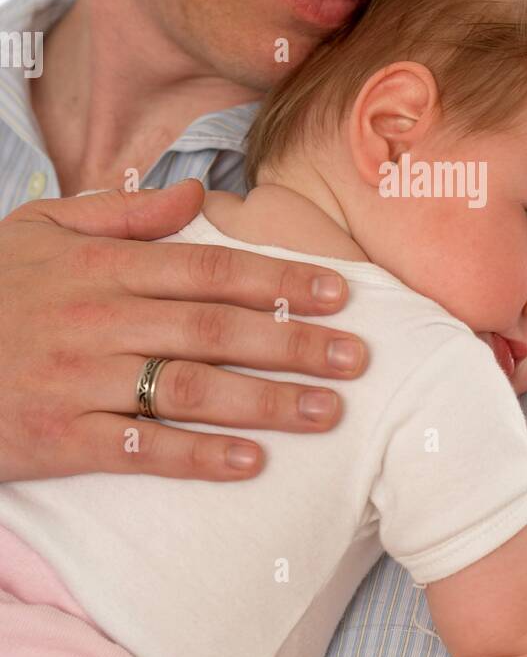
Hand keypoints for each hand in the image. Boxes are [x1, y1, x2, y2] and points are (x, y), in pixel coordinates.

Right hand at [0, 180, 367, 481]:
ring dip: (266, 401)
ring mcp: (78, 380)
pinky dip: (197, 456)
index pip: (210, 269)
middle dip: (295, 341)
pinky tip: (252, 462)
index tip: (340, 292)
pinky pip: (139, 449)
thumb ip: (118, 212)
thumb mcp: (38, 230)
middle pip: (216, 329)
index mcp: (102, 267)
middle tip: (358, 357)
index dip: (281, 279)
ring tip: (328, 412)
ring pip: (190, 388)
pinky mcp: (57, 439)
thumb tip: (195, 195)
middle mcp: (99, 319)